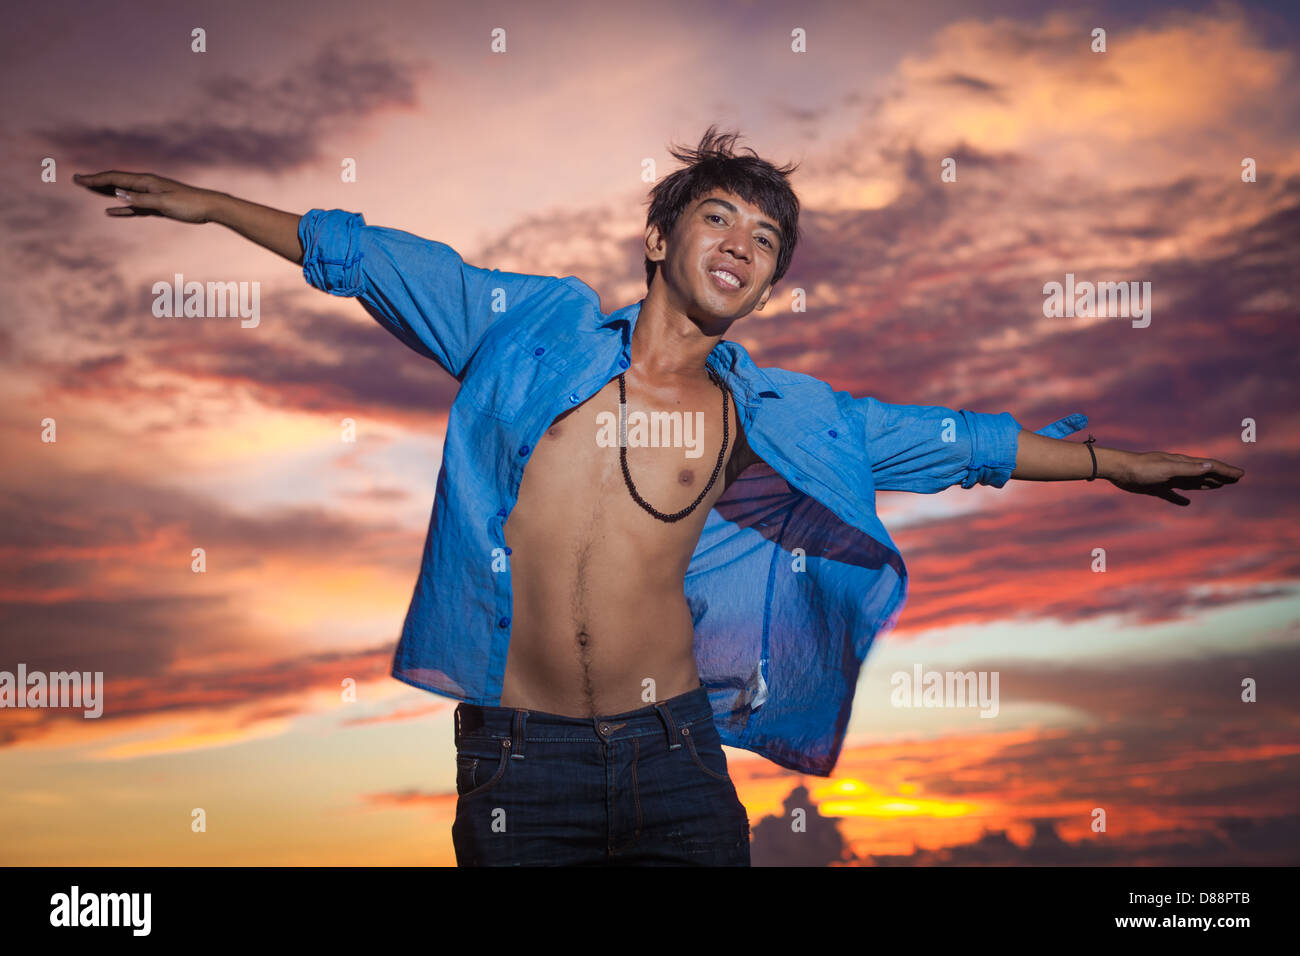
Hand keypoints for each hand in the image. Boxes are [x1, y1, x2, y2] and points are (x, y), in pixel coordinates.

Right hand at [72, 170, 220, 222]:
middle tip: (76, 180)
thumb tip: (117, 194)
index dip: (95, 179)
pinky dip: (120, 208)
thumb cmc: (189, 204)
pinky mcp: (156, 206)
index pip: (115, 178)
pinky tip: (110, 211)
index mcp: (146, 181)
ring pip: (122, 193)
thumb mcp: (164, 203)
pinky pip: (133, 206)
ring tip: (88, 190)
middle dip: (95, 181)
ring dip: (104, 192)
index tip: (78, 180)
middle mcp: (146, 185)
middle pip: (115, 182)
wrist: (210, 207)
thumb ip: (141, 199)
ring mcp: (150, 195)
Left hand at [1107, 451, 1243, 505]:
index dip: (1226, 470)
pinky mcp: (1155, 487)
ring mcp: (1167, 478)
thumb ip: (1189, 469)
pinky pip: (1172, 494)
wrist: (1119, 469)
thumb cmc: (1143, 468)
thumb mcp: (1168, 468)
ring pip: (1191, 482)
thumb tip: (1211, 466)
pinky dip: (1180, 498)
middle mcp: (1177, 469)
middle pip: (1203, 473)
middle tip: (1236, 478)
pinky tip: (1186, 502)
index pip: (1209, 466)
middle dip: (1221, 475)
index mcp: (1183, 463)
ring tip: (1219, 485)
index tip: (1241, 474)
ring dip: (1206, 483)